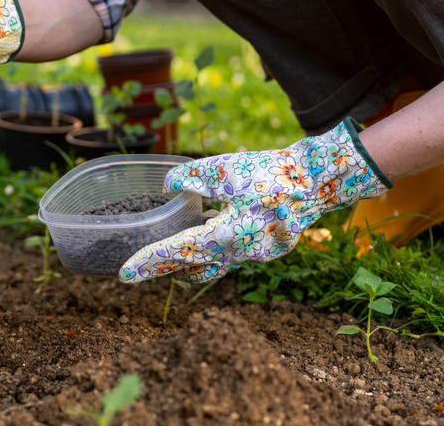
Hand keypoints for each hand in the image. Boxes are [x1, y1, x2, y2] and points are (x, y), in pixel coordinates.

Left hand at [118, 117, 392, 282]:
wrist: (318, 180)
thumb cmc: (271, 173)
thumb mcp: (225, 168)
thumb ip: (192, 178)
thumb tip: (168, 185)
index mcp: (227, 235)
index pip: (179, 253)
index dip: (150, 263)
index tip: (125, 274)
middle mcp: (240, 253)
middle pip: (194, 269)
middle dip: (166, 270)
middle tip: (140, 269)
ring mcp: (255, 254)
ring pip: (213, 265)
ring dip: (190, 260)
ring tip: (169, 252)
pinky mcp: (264, 248)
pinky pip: (230, 255)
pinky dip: (212, 248)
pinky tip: (206, 230)